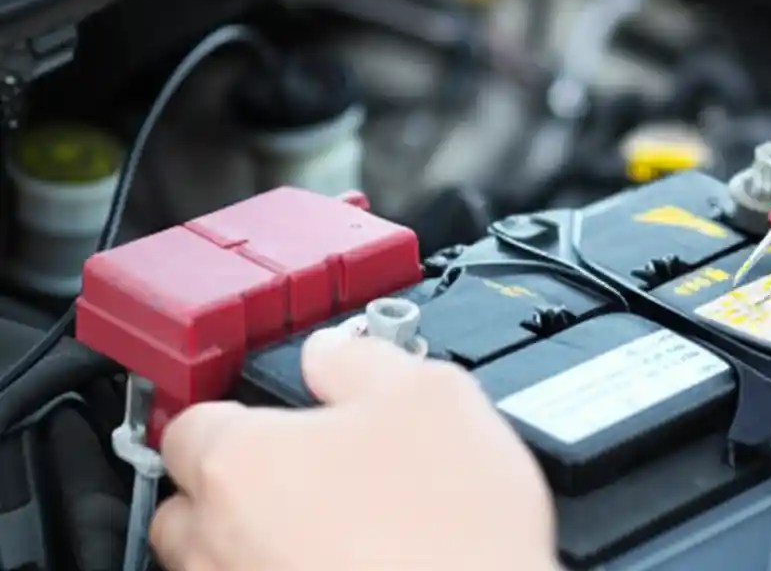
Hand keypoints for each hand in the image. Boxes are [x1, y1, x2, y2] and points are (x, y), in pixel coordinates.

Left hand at [150, 328, 557, 570]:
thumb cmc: (456, 529)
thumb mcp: (432, 396)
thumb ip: (360, 361)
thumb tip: (332, 354)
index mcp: (242, 464)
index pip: (187, 426)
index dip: (231, 412)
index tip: (266, 416)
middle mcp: (218, 542)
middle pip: (183, 509)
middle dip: (226, 488)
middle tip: (294, 475)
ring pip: (212, 566)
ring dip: (249, 544)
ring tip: (324, 529)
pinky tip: (339, 565)